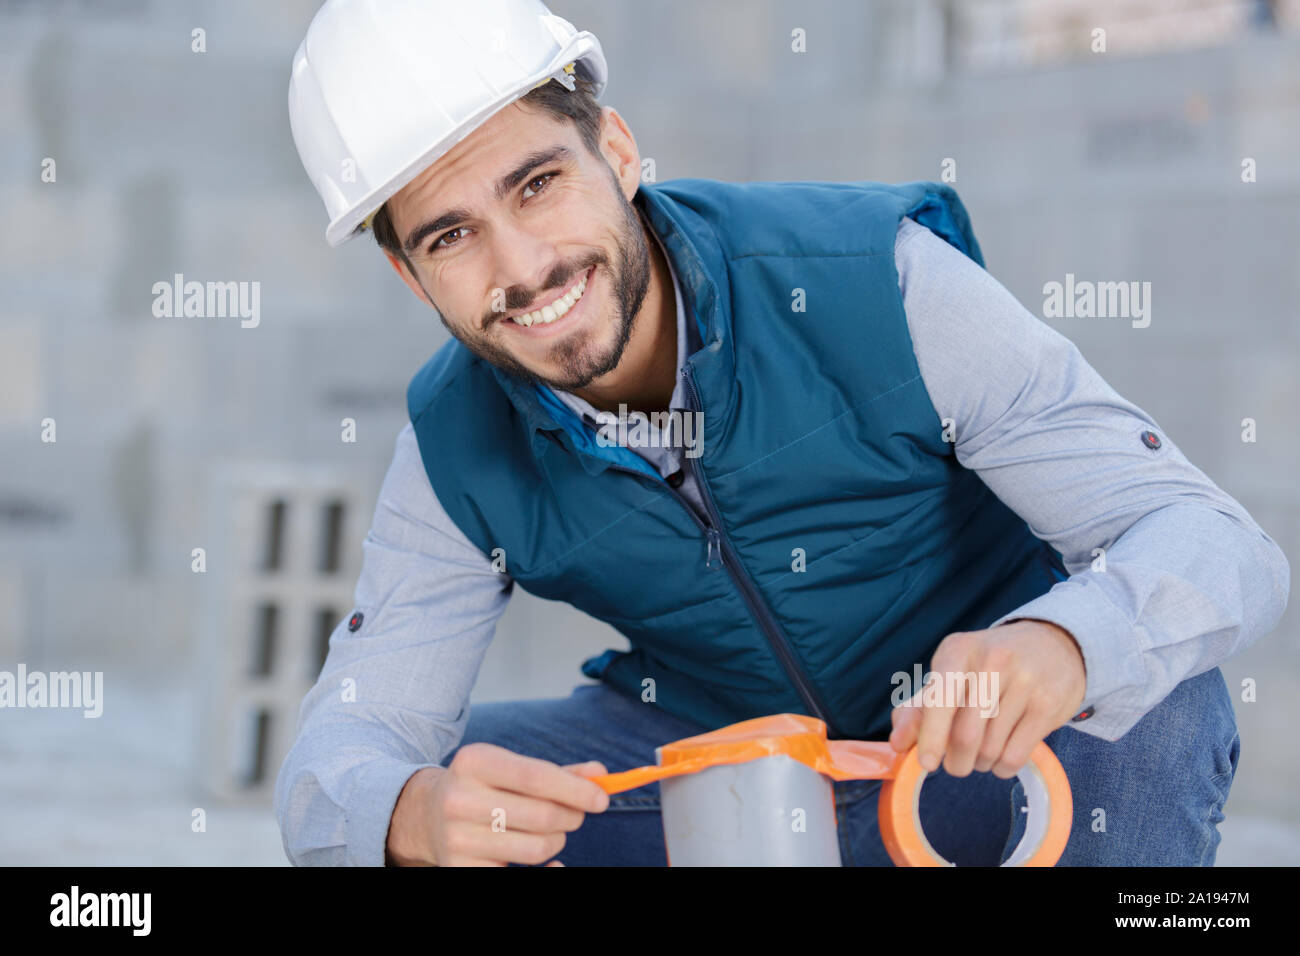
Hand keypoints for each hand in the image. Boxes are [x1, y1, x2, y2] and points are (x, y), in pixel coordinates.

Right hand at [385, 744, 608, 865]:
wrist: (427, 816)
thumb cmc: (485, 788)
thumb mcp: (513, 768)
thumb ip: (559, 772)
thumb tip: (601, 775)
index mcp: (474, 761)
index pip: (536, 777)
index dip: (575, 790)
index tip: (602, 799)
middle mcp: (460, 798)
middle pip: (542, 816)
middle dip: (571, 816)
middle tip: (575, 815)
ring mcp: (456, 838)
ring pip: (536, 848)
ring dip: (557, 842)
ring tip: (550, 832)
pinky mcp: (459, 870)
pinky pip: (521, 877)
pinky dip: (547, 869)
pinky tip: (548, 860)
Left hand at [888, 619, 1085, 778]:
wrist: (1054, 645)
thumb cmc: (989, 666)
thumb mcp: (951, 673)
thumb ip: (918, 708)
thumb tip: (898, 743)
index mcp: (958, 650)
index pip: (940, 699)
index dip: (931, 736)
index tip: (927, 763)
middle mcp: (992, 660)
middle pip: (965, 735)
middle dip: (955, 761)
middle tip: (955, 764)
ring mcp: (1025, 681)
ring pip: (990, 749)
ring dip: (980, 764)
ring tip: (982, 753)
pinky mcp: (1049, 704)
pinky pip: (1016, 756)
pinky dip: (1003, 768)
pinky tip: (1002, 756)